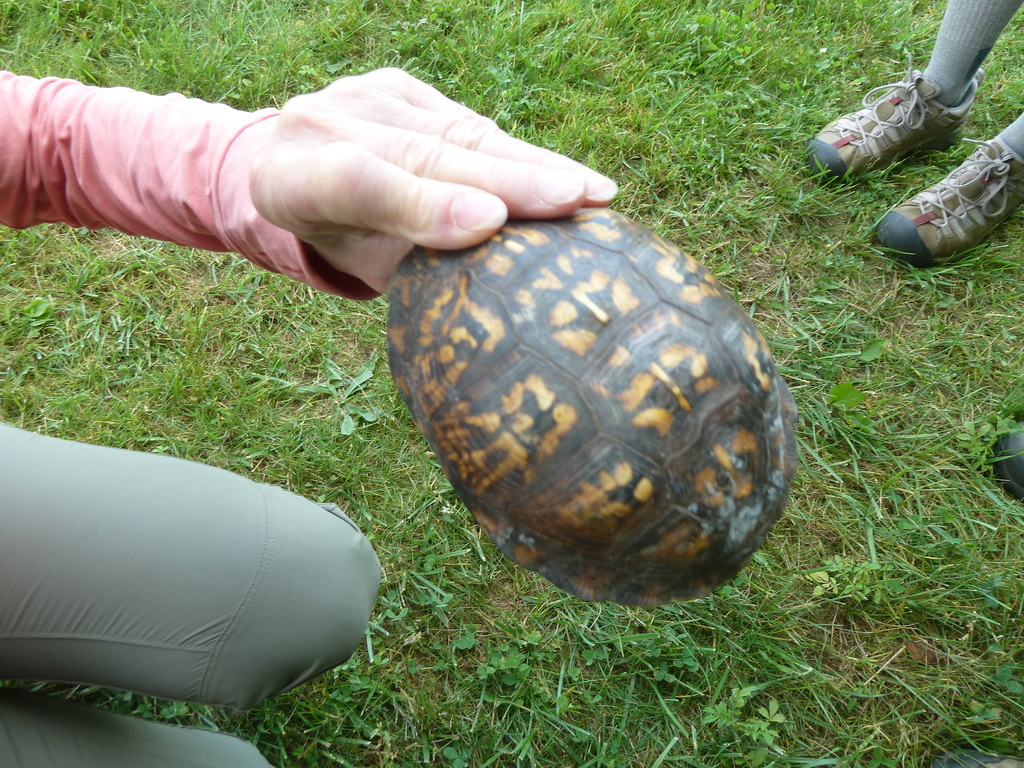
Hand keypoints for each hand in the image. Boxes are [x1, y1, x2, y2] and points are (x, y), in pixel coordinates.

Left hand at [249, 68, 616, 292]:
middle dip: (505, 179)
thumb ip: (407, 256)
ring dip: (532, 162)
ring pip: (459, 131)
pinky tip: (568, 174)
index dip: (424, 203)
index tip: (490, 221)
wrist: (297, 169)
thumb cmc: (335, 238)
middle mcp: (323, 124)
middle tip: (571, 201)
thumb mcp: (355, 264)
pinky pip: (469, 121)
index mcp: (289, 182)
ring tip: (590, 192)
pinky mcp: (399, 84)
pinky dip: (523, 152)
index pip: (356, 184)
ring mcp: (363, 95)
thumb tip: (490, 250)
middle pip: (422, 151)